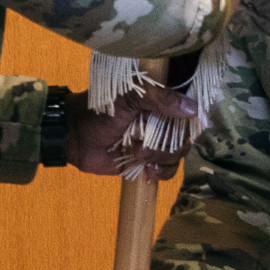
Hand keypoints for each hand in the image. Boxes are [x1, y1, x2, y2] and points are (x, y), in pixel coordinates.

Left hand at [64, 87, 189, 181]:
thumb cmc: (99, 111)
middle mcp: (162, 120)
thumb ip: (159, 98)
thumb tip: (193, 109)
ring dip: (160, 157)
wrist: (76, 139)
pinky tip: (147, 170)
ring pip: (178, 153)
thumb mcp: (128, 97)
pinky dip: (161, 172)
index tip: (177, 125)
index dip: (188, 119)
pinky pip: (169, 170)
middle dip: (167, 143)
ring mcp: (156, 142)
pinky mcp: (149, 162)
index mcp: (159, 100)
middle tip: (142, 144)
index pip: (188, 108)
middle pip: (185, 134)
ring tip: (138, 154)